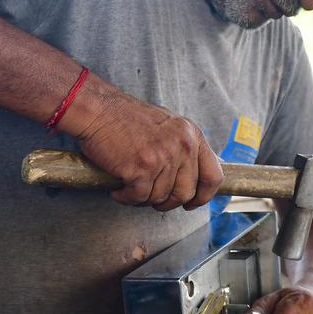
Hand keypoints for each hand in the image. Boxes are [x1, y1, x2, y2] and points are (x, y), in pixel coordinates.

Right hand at [69, 87, 223, 210]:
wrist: (99, 110)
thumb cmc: (128, 118)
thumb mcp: (170, 126)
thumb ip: (184, 148)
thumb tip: (194, 176)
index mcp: (192, 136)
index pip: (213, 176)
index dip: (203, 196)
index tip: (192, 203)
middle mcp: (183, 146)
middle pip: (186, 193)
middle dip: (168, 202)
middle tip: (153, 199)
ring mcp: (163, 157)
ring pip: (160, 197)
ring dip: (143, 198)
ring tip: (131, 188)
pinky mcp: (141, 168)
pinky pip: (139, 197)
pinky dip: (127, 198)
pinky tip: (119, 189)